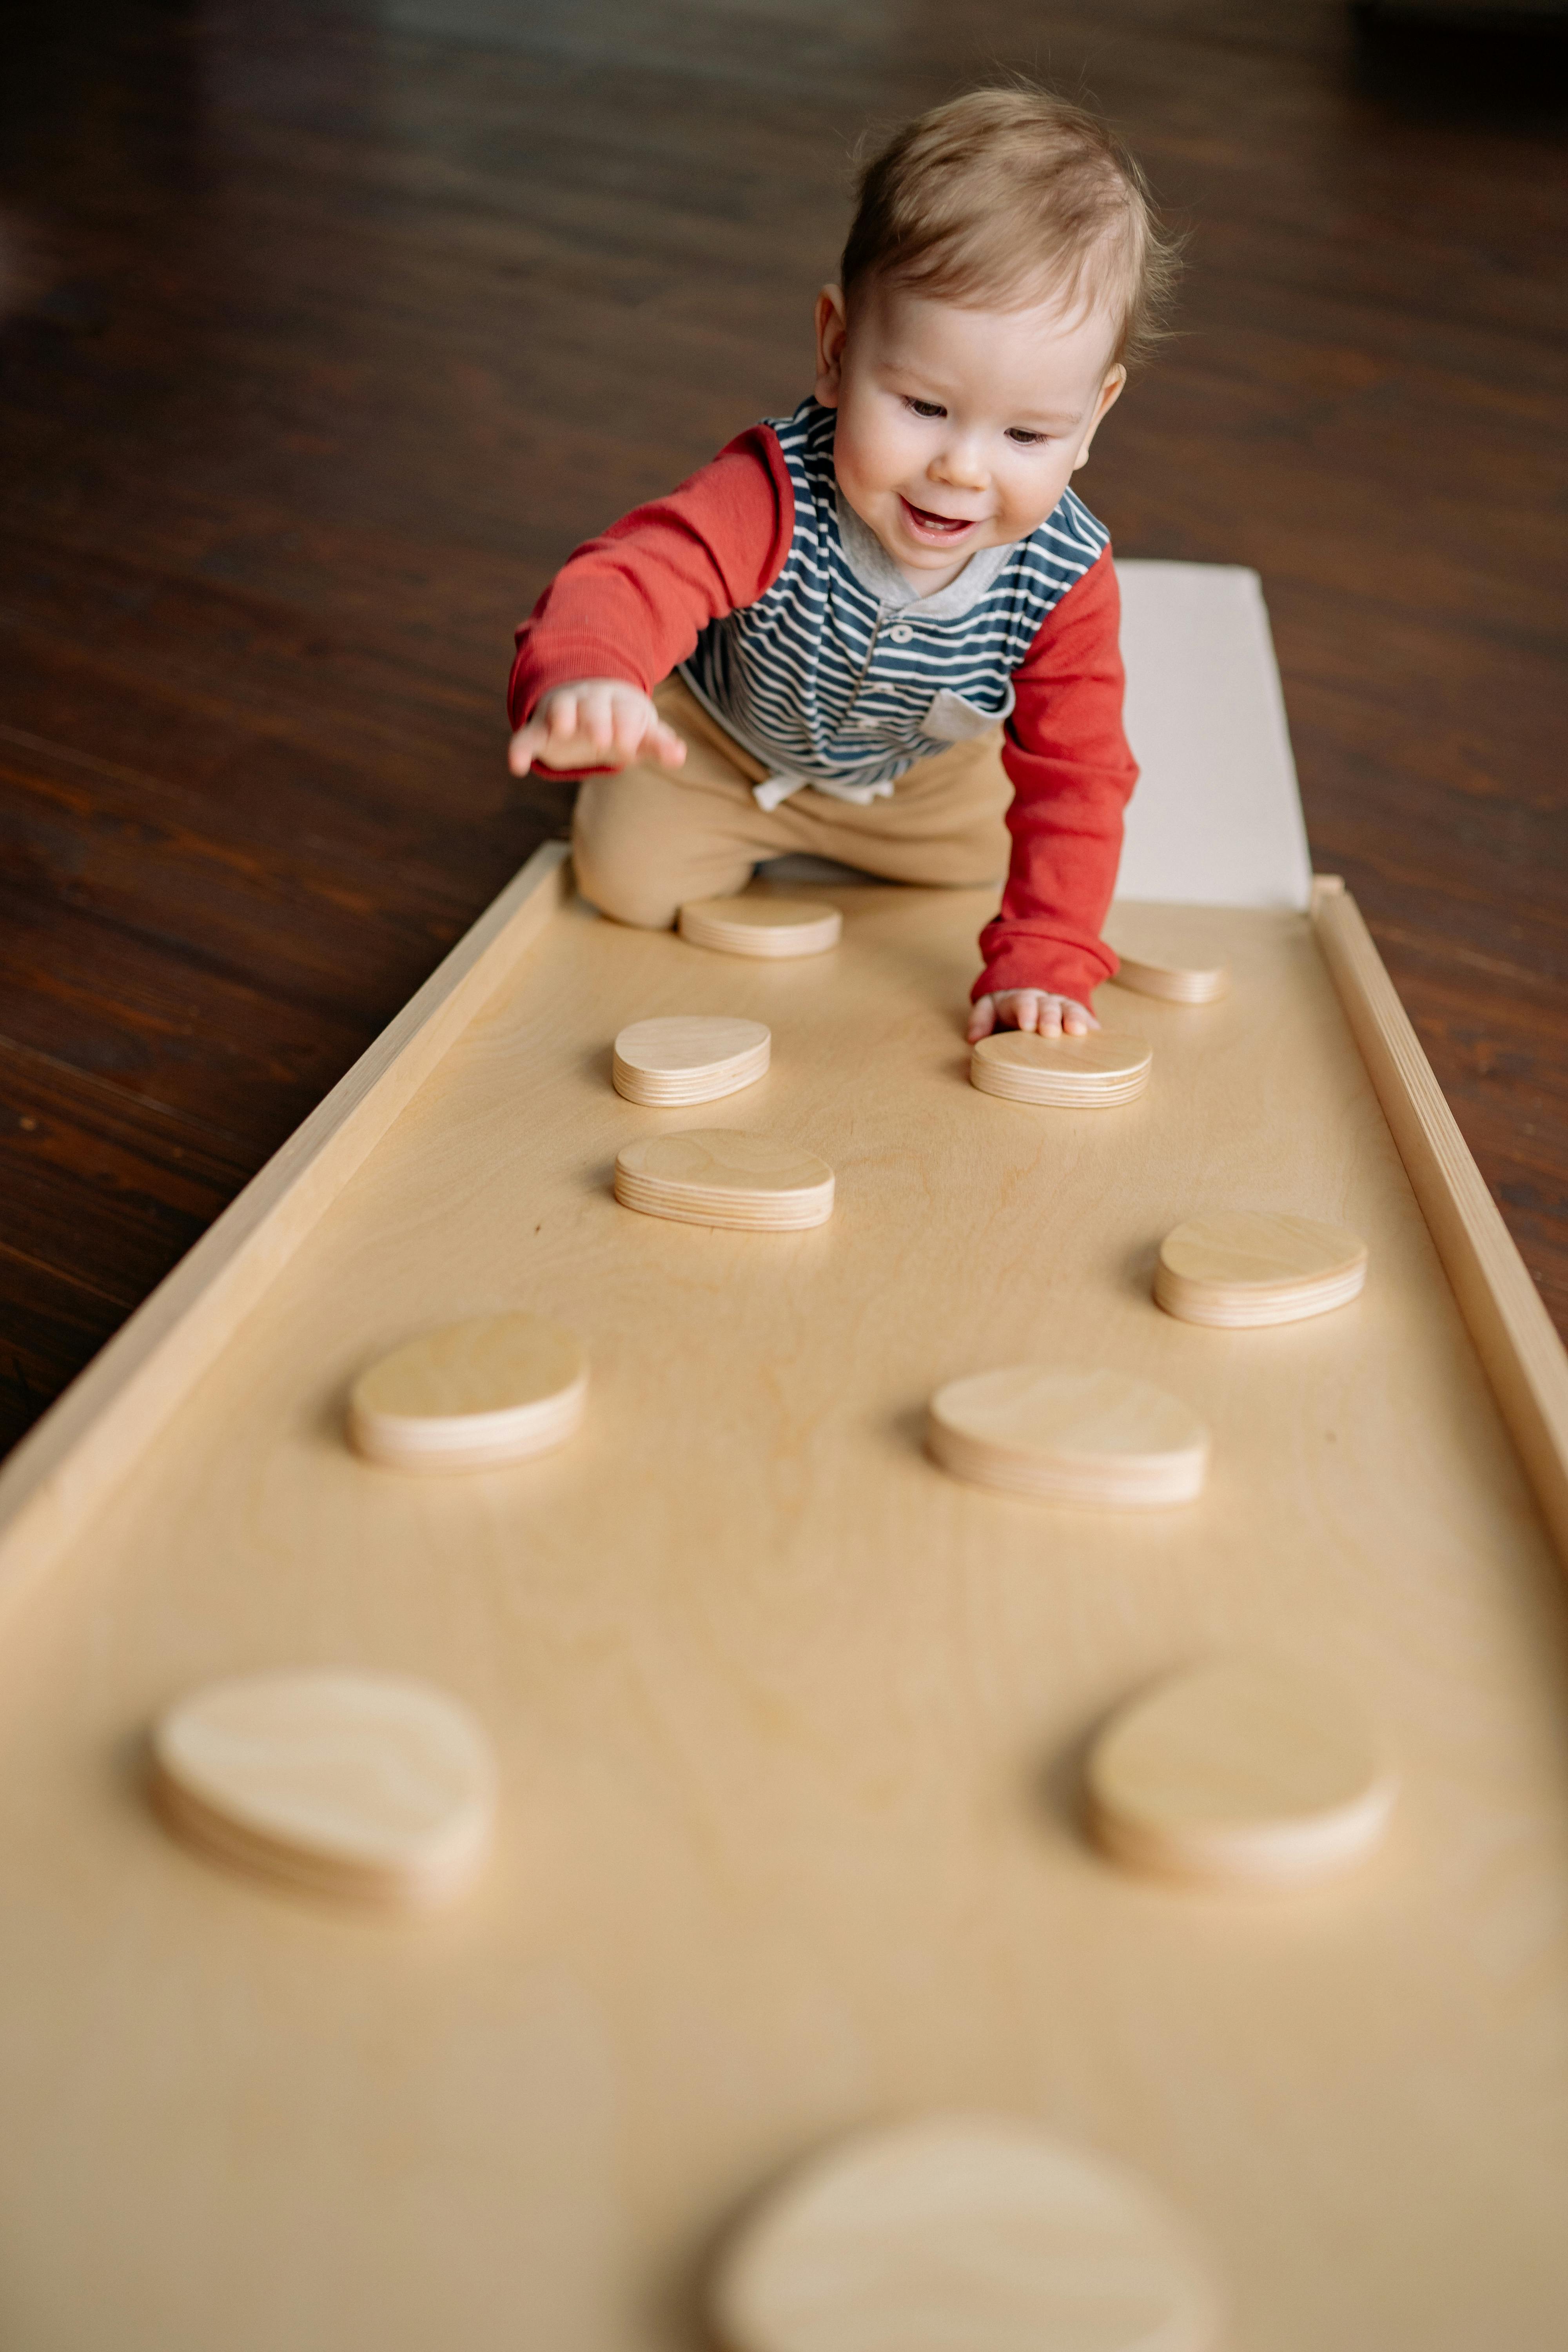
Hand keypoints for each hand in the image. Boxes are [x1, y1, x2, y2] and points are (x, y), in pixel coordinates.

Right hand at [507, 679, 687, 775]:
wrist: (589, 707)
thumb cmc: (621, 724)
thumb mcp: (641, 735)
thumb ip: (659, 744)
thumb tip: (680, 755)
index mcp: (617, 703)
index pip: (625, 711)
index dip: (627, 726)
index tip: (630, 745)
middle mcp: (588, 703)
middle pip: (593, 707)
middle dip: (597, 721)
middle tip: (603, 741)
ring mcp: (562, 714)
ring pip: (559, 709)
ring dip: (561, 717)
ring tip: (562, 730)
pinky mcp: (539, 731)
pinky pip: (526, 737)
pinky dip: (519, 749)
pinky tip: (517, 767)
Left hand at [967, 989, 1098, 1043]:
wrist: (1032, 990)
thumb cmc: (1008, 1008)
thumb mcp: (990, 1007)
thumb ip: (981, 1018)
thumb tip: (974, 1038)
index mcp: (1019, 999)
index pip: (1022, 1002)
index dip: (1025, 1012)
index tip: (1027, 1025)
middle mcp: (1043, 1000)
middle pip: (1047, 1006)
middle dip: (1049, 1018)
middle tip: (1050, 1031)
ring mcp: (1061, 1005)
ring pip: (1068, 1008)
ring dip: (1073, 1018)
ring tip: (1077, 1031)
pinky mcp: (1076, 1013)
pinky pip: (1085, 1015)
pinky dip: (1090, 1023)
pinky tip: (1096, 1032)